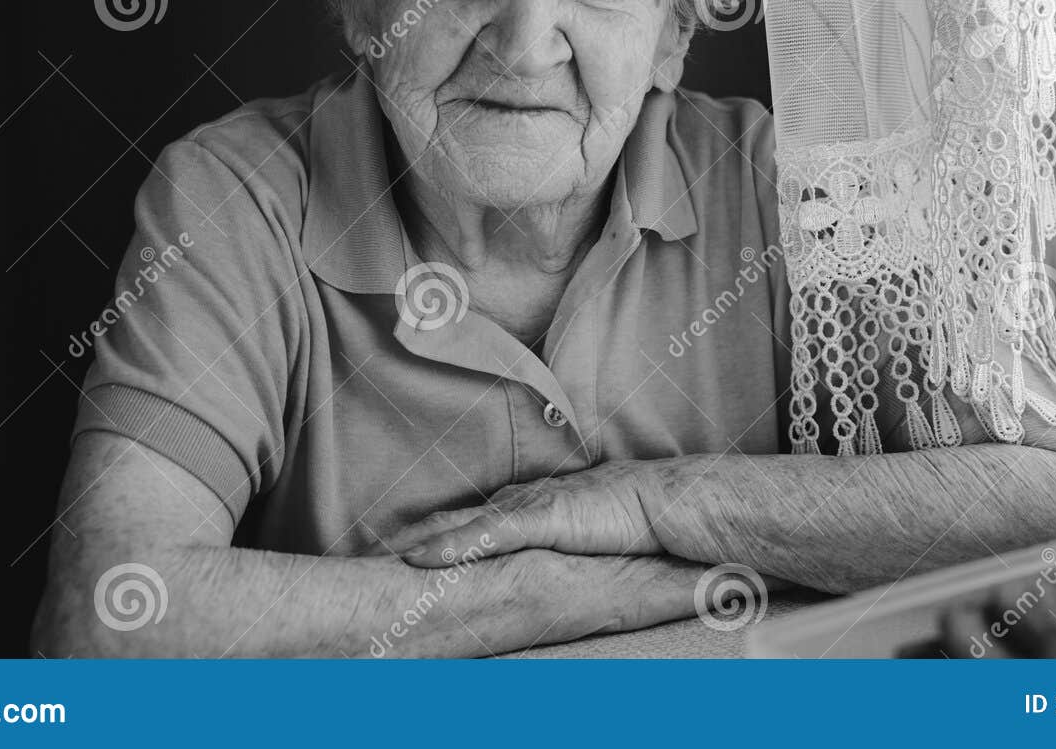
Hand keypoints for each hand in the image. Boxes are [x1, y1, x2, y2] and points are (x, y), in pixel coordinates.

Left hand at [384, 460, 666, 567]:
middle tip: (374, 545)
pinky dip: (450, 545)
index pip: (482, 513)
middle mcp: (530, 498)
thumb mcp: (604, 532)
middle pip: (461, 513)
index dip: (444, 525)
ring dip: (420, 538)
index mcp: (543, 501)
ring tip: (377, 555)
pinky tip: (418, 558)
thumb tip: (576, 550)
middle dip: (418, 529)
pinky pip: (486, 534)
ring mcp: (535, 506)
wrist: (681, 502)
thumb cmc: (652, 519)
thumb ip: (582, 537)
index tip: (408, 541)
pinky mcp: (544, 517)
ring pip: (463, 523)